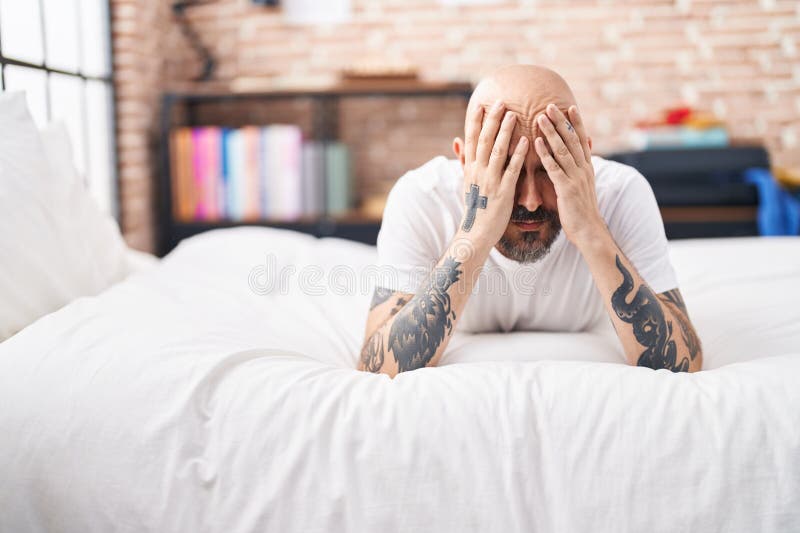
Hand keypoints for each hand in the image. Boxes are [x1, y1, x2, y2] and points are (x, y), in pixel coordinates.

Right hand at [461, 99, 527, 247]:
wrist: (477, 231)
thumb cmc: (475, 206)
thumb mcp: (466, 181)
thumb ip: (464, 159)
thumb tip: (457, 139)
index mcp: (470, 168)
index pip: (471, 139)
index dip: (475, 121)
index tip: (480, 103)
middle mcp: (478, 171)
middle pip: (484, 140)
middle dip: (492, 120)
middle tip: (500, 102)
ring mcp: (490, 181)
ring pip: (497, 151)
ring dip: (505, 132)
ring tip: (513, 114)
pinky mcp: (503, 191)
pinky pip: (512, 169)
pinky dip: (519, 154)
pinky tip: (527, 141)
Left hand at [534, 104, 605, 247]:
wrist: (589, 231)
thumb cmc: (581, 210)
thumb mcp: (583, 186)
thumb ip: (580, 169)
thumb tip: (581, 157)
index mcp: (587, 167)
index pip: (582, 139)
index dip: (576, 123)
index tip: (569, 107)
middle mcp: (584, 169)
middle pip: (572, 140)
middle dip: (561, 121)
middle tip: (550, 105)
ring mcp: (576, 178)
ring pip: (563, 150)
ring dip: (551, 132)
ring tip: (540, 117)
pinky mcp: (567, 188)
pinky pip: (554, 167)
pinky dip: (546, 153)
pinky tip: (537, 142)